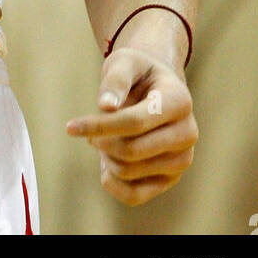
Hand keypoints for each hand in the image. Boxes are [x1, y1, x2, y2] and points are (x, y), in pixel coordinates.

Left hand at [66, 46, 197, 204]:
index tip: (70, 127)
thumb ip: (116, 80)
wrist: (156, 88)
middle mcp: (187, 134)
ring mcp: (181, 160)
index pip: (134, 122)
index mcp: (180, 101)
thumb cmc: (138, 72)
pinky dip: (111, 181)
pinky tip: (105, 161)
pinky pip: (134, 196)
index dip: (99, 125)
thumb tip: (105, 107)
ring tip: (103, 138)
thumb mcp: (125, 61)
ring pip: (128, 171)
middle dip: (101, 140)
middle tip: (89, 129)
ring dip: (105, 155)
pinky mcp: (170, 179)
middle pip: (131, 150)